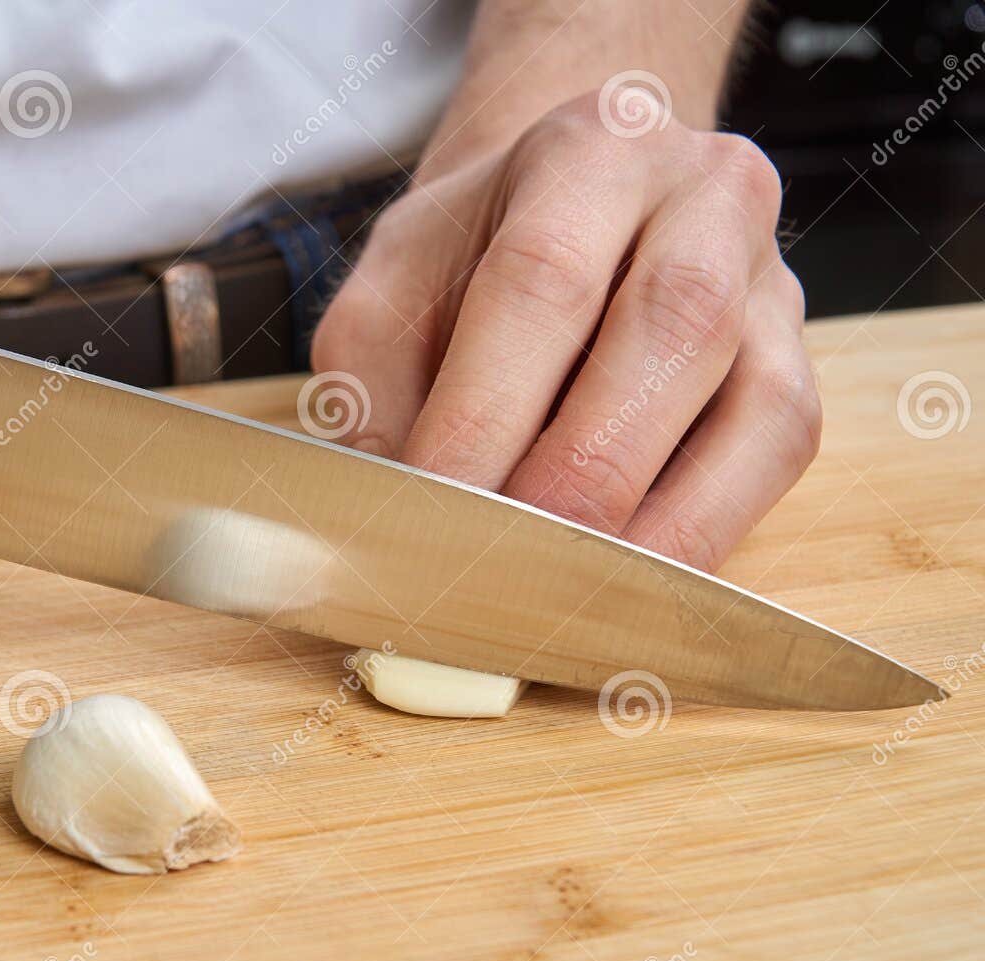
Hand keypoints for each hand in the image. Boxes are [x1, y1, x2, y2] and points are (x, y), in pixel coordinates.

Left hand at [312, 93, 819, 573]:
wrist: (567, 210)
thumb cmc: (470, 259)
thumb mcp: (390, 288)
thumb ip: (375, 386)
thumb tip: (396, 513)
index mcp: (588, 153)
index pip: (541, 278)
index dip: (486, 412)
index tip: (431, 513)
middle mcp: (704, 196)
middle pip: (670, 328)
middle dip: (577, 473)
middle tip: (500, 568)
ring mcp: (769, 282)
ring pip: (753, 406)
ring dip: (652, 521)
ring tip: (561, 594)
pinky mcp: (797, 367)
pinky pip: (771, 460)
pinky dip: (697, 536)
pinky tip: (621, 585)